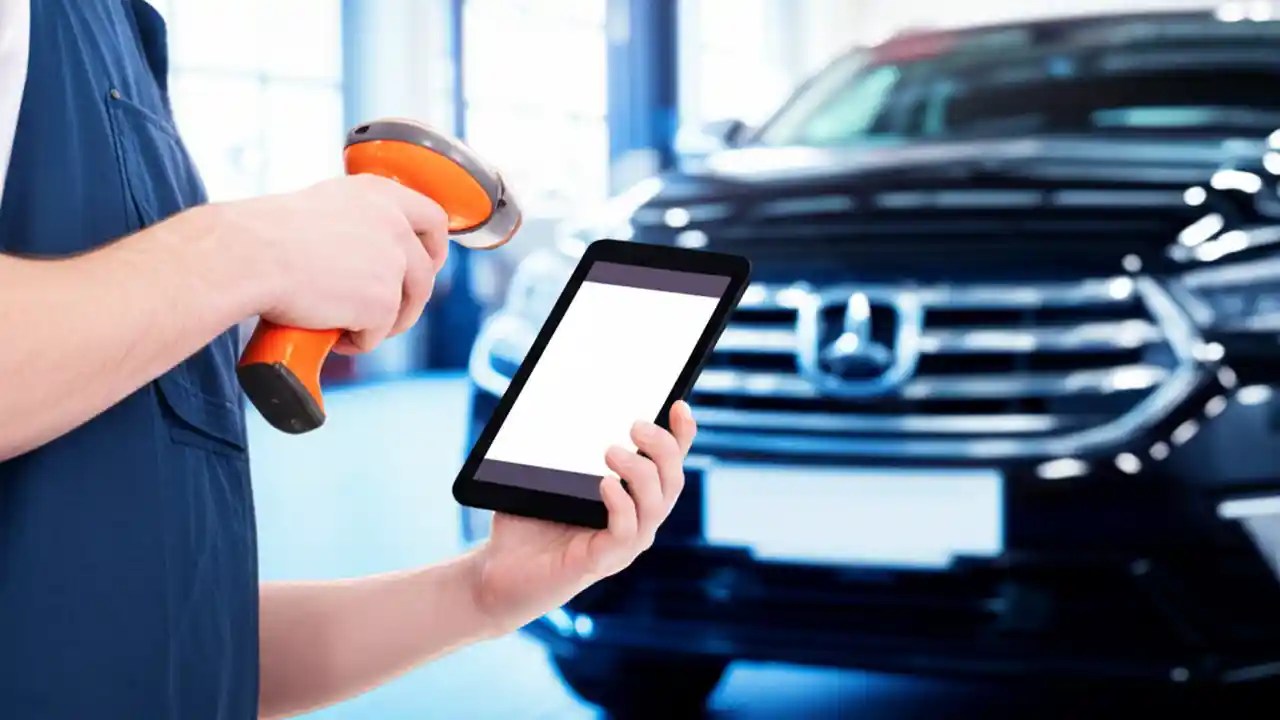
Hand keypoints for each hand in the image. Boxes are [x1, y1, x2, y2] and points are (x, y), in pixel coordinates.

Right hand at [225, 174, 448, 352]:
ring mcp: (393, 263)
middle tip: (385, 314)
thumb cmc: (266, 235)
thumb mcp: (323, 210)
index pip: (433, 218)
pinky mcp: (383, 301)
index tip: (427, 264)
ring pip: (405, 308)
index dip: (435, 247)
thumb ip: (357, 225)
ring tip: (343, 326)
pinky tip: (326, 330)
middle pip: (426, 272)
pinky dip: (355, 341)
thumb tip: (367, 260)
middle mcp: (395, 224)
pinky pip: (376, 334)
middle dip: (410, 300)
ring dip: (380, 325)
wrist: (249, 255)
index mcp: (380, 194)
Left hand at [470, 402, 697, 633]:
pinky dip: (621, 505)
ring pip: (656, 506)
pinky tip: (606, 485)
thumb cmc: (528, 521)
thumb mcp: (551, 476)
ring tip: (612, 451)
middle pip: (672, 482)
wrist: (500, 569)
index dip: (681, 435)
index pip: (668, 465)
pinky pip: (627, 532)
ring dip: (640, 473)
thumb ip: (566, 448)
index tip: (677, 405)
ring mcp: (623, 545)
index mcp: (632, 498)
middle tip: (636, 425)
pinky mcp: (602, 562)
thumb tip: (567, 401)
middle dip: (663, 448)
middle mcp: (637, 521)